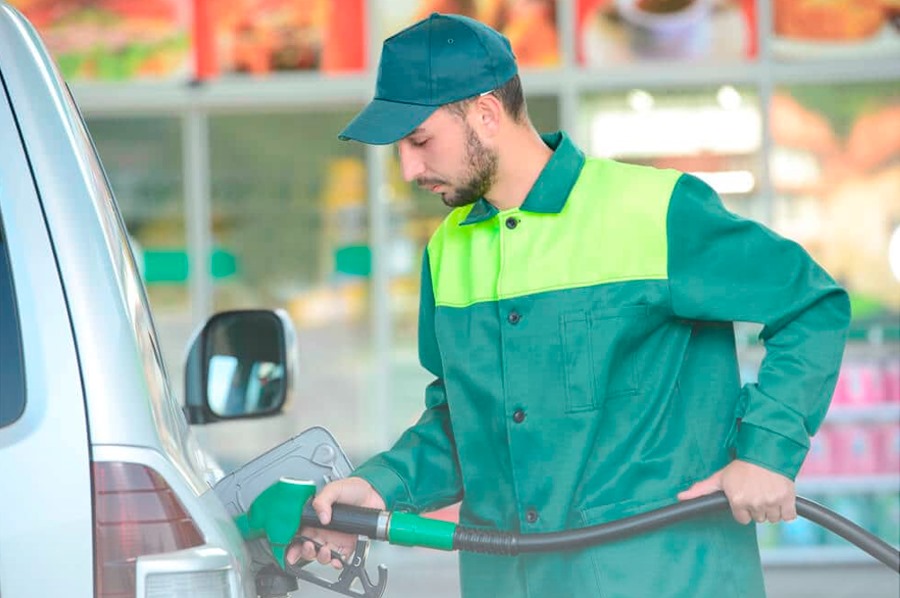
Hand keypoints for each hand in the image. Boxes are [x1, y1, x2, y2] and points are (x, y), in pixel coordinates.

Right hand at [285, 477, 385, 567]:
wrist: (374, 492)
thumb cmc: (353, 488)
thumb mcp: (334, 489)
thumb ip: (323, 500)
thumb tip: (321, 516)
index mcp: (315, 518)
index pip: (299, 533)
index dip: (293, 544)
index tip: (291, 550)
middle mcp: (323, 530)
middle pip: (309, 548)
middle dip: (306, 552)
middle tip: (310, 546)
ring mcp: (335, 538)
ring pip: (323, 555)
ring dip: (321, 558)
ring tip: (326, 551)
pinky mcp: (348, 544)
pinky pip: (340, 558)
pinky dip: (337, 562)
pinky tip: (337, 559)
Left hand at [677, 460, 796, 524]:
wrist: (767, 452)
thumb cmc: (742, 466)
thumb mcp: (719, 477)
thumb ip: (701, 490)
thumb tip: (680, 497)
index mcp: (737, 500)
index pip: (742, 519)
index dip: (743, 508)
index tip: (745, 496)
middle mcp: (754, 503)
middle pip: (758, 519)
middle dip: (757, 507)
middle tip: (756, 491)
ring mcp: (771, 502)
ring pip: (772, 518)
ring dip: (771, 509)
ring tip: (767, 492)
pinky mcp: (787, 499)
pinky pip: (788, 516)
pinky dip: (786, 510)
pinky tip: (779, 497)